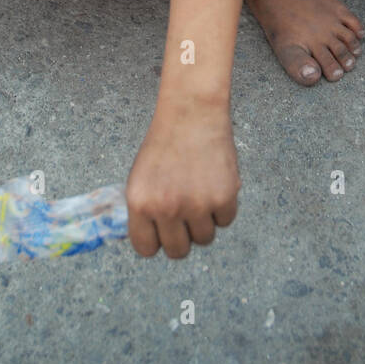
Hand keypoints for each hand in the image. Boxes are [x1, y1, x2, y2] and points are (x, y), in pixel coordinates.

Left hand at [125, 102, 239, 257]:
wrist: (191, 112)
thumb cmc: (165, 143)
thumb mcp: (140, 178)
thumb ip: (145, 211)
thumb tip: (152, 241)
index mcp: (139, 203)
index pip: (146, 249)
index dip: (157, 241)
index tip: (163, 232)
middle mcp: (166, 208)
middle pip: (178, 251)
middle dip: (182, 237)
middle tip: (186, 218)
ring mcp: (196, 204)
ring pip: (204, 239)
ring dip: (204, 222)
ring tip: (200, 193)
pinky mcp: (223, 197)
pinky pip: (225, 221)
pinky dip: (223, 207)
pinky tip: (215, 183)